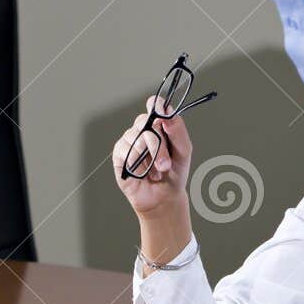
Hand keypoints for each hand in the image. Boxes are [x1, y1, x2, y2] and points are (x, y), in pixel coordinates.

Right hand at [112, 98, 193, 221]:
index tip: (160, 111)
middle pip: (148, 125)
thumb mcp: (183, 152)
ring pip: (137, 139)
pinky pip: (126, 152)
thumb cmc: (174, 173)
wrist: (163, 197)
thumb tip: (168, 113)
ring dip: (149, 159)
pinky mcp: (119, 153)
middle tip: (165, 165)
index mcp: (160, 125)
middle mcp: (143, 129)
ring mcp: (130, 140)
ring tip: (156, 171)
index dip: (156, 105)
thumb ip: (178, 131)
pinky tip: (141, 173)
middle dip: (159, 147)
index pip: (155, 106)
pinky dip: (137, 164)